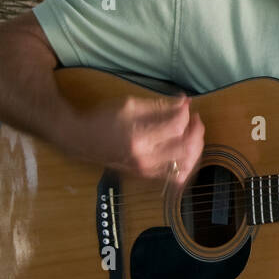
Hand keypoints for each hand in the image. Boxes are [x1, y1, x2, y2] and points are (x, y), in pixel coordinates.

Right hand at [64, 93, 204, 181]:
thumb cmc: (104, 118)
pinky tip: (184, 148)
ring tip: (191, 133)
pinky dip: (186, 162)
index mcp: (139, 138)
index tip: (185, 104)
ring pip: (186, 164)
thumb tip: (186, 102)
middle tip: (194, 119)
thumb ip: (161, 105)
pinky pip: (176, 175)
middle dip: (197, 130)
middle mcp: (144, 158)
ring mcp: (146, 170)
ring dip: (195, 147)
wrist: (82, 140)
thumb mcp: (131, 105)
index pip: (177, 126)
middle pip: (187, 148)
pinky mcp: (147, 175)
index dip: (186, 113)